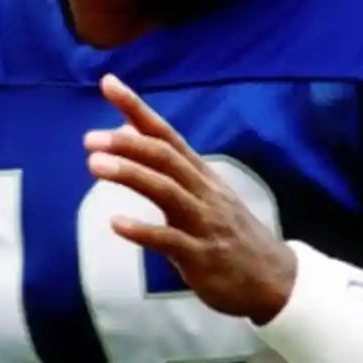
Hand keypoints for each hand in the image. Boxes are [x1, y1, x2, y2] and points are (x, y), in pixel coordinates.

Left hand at [83, 74, 296, 324]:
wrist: (273, 279)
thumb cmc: (229, 233)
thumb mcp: (201, 194)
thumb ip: (166, 167)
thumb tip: (126, 132)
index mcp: (200, 174)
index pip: (166, 133)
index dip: (137, 108)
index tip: (108, 83)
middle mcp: (203, 191)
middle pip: (165, 157)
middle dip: (128, 144)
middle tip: (89, 139)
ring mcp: (204, 222)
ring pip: (166, 191)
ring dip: (130, 175)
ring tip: (95, 165)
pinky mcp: (202, 256)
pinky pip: (170, 240)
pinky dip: (143, 230)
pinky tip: (116, 224)